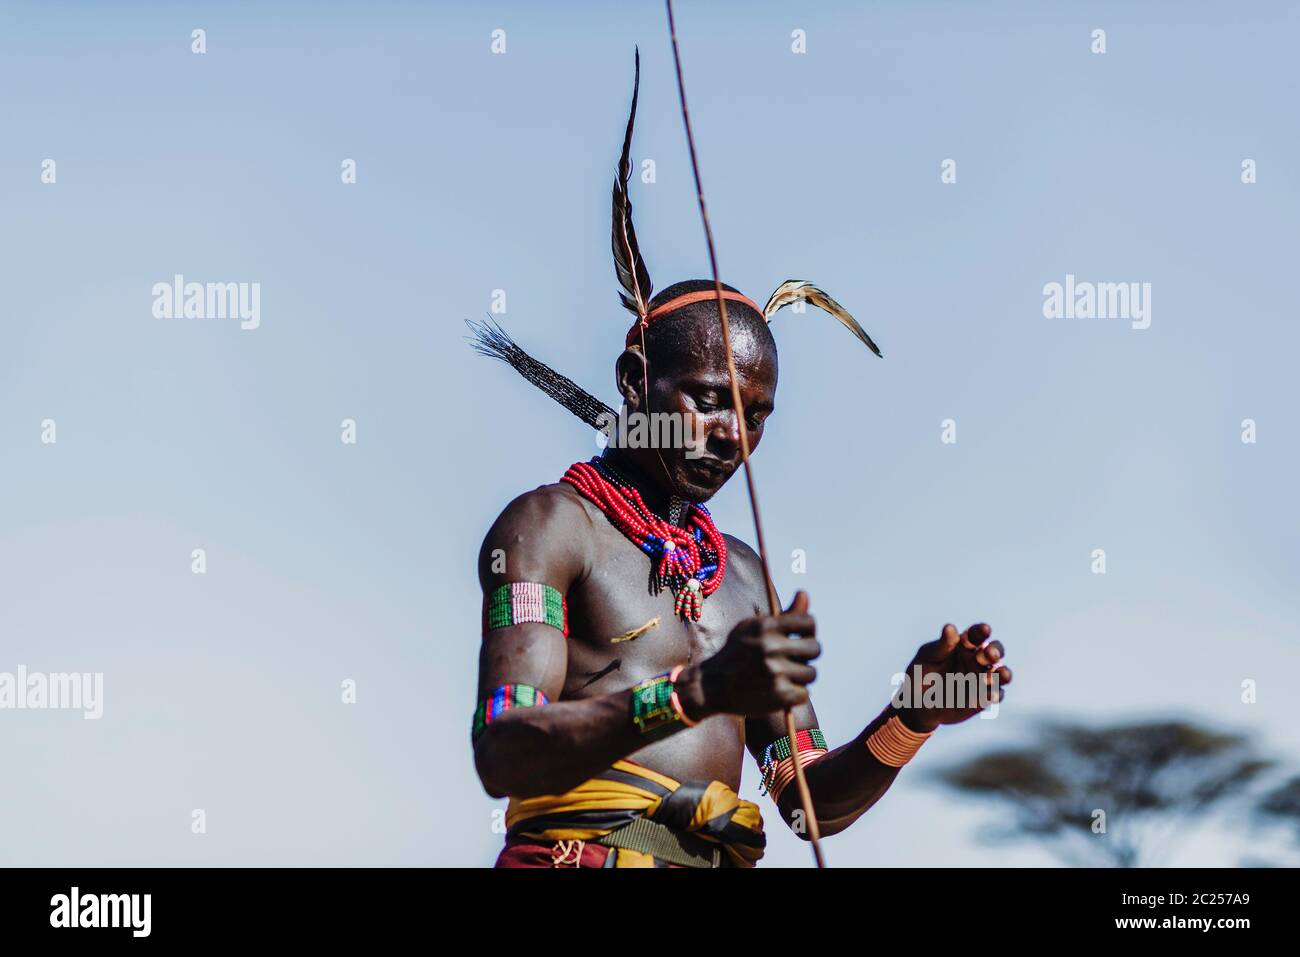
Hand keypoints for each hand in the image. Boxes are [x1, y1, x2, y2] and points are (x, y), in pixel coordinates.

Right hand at [678, 591, 819, 718]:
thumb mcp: (754, 628)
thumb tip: (804, 593)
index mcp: (766, 626)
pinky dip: (794, 695)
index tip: (799, 639)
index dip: (808, 632)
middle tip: (792, 661)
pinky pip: (804, 693)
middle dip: (806, 656)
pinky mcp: (779, 695)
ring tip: (784, 677)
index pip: (809, 622)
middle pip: (815, 649)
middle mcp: (771, 647)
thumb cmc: (737, 653)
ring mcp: (775, 672)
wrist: (712, 685)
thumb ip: (785, 614)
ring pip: (811, 673)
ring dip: (800, 677)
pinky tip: (780, 691)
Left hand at [894, 623, 1011, 731]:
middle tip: (988, 653)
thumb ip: (942, 645)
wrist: (916, 703)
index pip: (977, 635)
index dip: (982, 631)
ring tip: (1000, 674)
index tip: (984, 629)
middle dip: (995, 651)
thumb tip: (950, 627)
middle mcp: (977, 660)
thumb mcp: (928, 658)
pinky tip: (990, 695)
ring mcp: (982, 679)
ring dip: (1003, 673)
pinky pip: (994, 695)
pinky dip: (995, 695)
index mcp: (964, 645)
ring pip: (1001, 674)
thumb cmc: (921, 674)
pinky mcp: (983, 698)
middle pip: (994, 652)